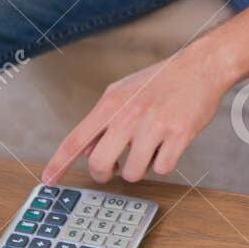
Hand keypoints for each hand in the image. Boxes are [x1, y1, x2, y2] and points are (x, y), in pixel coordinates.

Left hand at [42, 47, 228, 183]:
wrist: (200, 67)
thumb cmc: (160, 80)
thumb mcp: (122, 91)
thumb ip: (102, 119)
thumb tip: (86, 149)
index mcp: (112, 103)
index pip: (76, 139)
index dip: (58, 163)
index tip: (48, 180)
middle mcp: (129, 115)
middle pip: (100, 163)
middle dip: (104, 174)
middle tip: (113, 169)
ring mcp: (154, 126)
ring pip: (133, 172)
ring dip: (139, 168)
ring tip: (148, 149)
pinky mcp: (179, 135)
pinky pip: (162, 168)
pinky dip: (164, 163)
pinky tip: (168, 145)